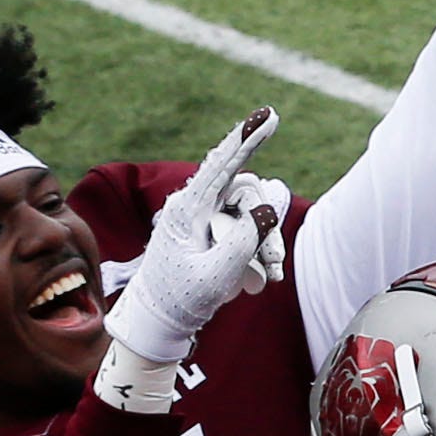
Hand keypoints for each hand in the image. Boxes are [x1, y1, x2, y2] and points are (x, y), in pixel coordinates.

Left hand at [103, 108, 286, 369]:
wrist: (159, 321)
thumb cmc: (180, 299)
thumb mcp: (214, 278)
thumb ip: (243, 243)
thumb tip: (269, 206)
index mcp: (186, 210)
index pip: (221, 165)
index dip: (247, 138)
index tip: (269, 114)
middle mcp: (195, 205)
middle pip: (247, 196)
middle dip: (267, 232)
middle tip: (276, 268)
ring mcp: (206, 217)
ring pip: (251, 215)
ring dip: (264, 247)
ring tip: (266, 281)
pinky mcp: (214, 230)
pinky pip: (247, 231)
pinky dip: (257, 255)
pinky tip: (254, 282)